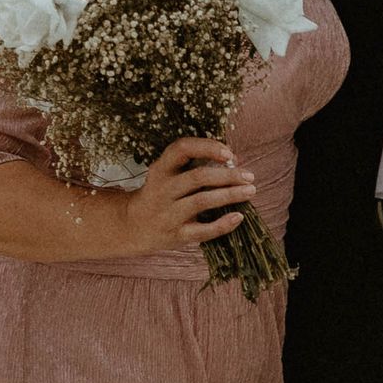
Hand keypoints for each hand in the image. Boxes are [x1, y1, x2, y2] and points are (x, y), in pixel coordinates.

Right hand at [118, 138, 256, 252]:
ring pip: (202, 201)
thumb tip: (233, 160)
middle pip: (198, 177)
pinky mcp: (176, 235)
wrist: (132, 226)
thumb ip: (193, 164)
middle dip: (228, 175)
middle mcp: (162, 189)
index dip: (207, 147)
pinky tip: (239, 217)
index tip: (229, 153)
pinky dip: (222, 224)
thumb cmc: (160, 194)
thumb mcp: (166, 173)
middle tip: (249, 176)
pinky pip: (202, 231)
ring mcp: (168, 213)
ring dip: (230, 195)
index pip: (182, 149)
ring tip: (250, 191)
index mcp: (161, 169)